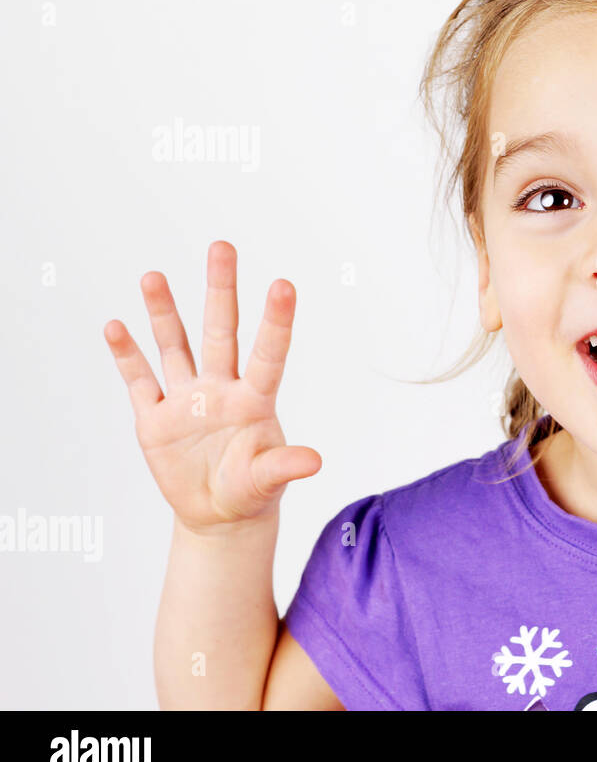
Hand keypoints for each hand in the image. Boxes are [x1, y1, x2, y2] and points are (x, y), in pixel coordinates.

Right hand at [103, 241, 320, 531]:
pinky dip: (127, 355)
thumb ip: (284, 466)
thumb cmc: (250, 492)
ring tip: (154, 275)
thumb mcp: (267, 481)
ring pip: (175, 346)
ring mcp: (186, 399)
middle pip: (220, 331)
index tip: (283, 284)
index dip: (276, 321)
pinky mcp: (155, 418)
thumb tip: (314, 461)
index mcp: (255, 400)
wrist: (217, 515)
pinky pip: (139, 379)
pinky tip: (116, 326)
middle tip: (223, 246)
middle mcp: (221, 389)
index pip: (268, 353)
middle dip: (220, 290)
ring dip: (163, 312)